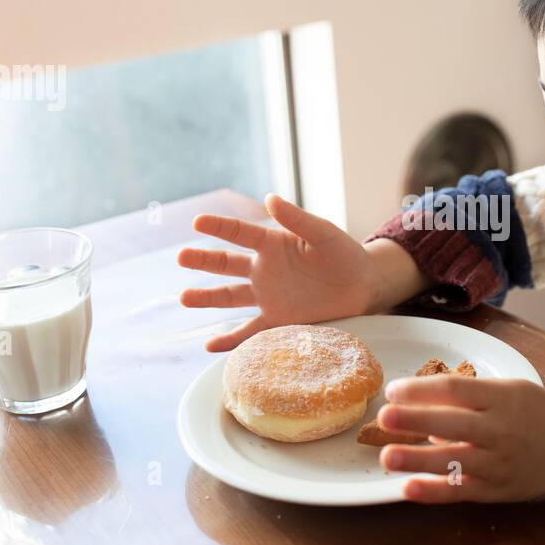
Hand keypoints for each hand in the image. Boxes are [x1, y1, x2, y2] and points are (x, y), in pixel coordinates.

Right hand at [177, 194, 381, 351]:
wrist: (363, 287)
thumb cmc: (345, 254)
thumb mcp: (324, 234)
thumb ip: (297, 219)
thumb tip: (270, 198)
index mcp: (273, 244)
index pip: (240, 233)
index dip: (219, 227)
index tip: (197, 222)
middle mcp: (264, 269)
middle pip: (227, 264)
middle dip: (203, 260)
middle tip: (181, 257)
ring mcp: (268, 295)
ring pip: (230, 297)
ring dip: (207, 298)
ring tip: (184, 298)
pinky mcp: (278, 320)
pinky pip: (250, 332)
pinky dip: (230, 341)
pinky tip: (209, 346)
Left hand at [374, 373, 544, 503]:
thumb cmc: (540, 414)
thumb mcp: (512, 391)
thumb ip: (472, 397)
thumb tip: (426, 407)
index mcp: (503, 398)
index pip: (456, 390)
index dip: (421, 389)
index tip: (393, 390)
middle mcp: (500, 430)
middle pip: (452, 423)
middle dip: (414, 419)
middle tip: (383, 416)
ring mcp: (498, 463)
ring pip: (453, 461)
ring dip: (416, 459)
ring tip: (386, 456)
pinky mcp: (497, 491)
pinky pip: (460, 492)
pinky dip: (433, 492)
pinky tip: (407, 489)